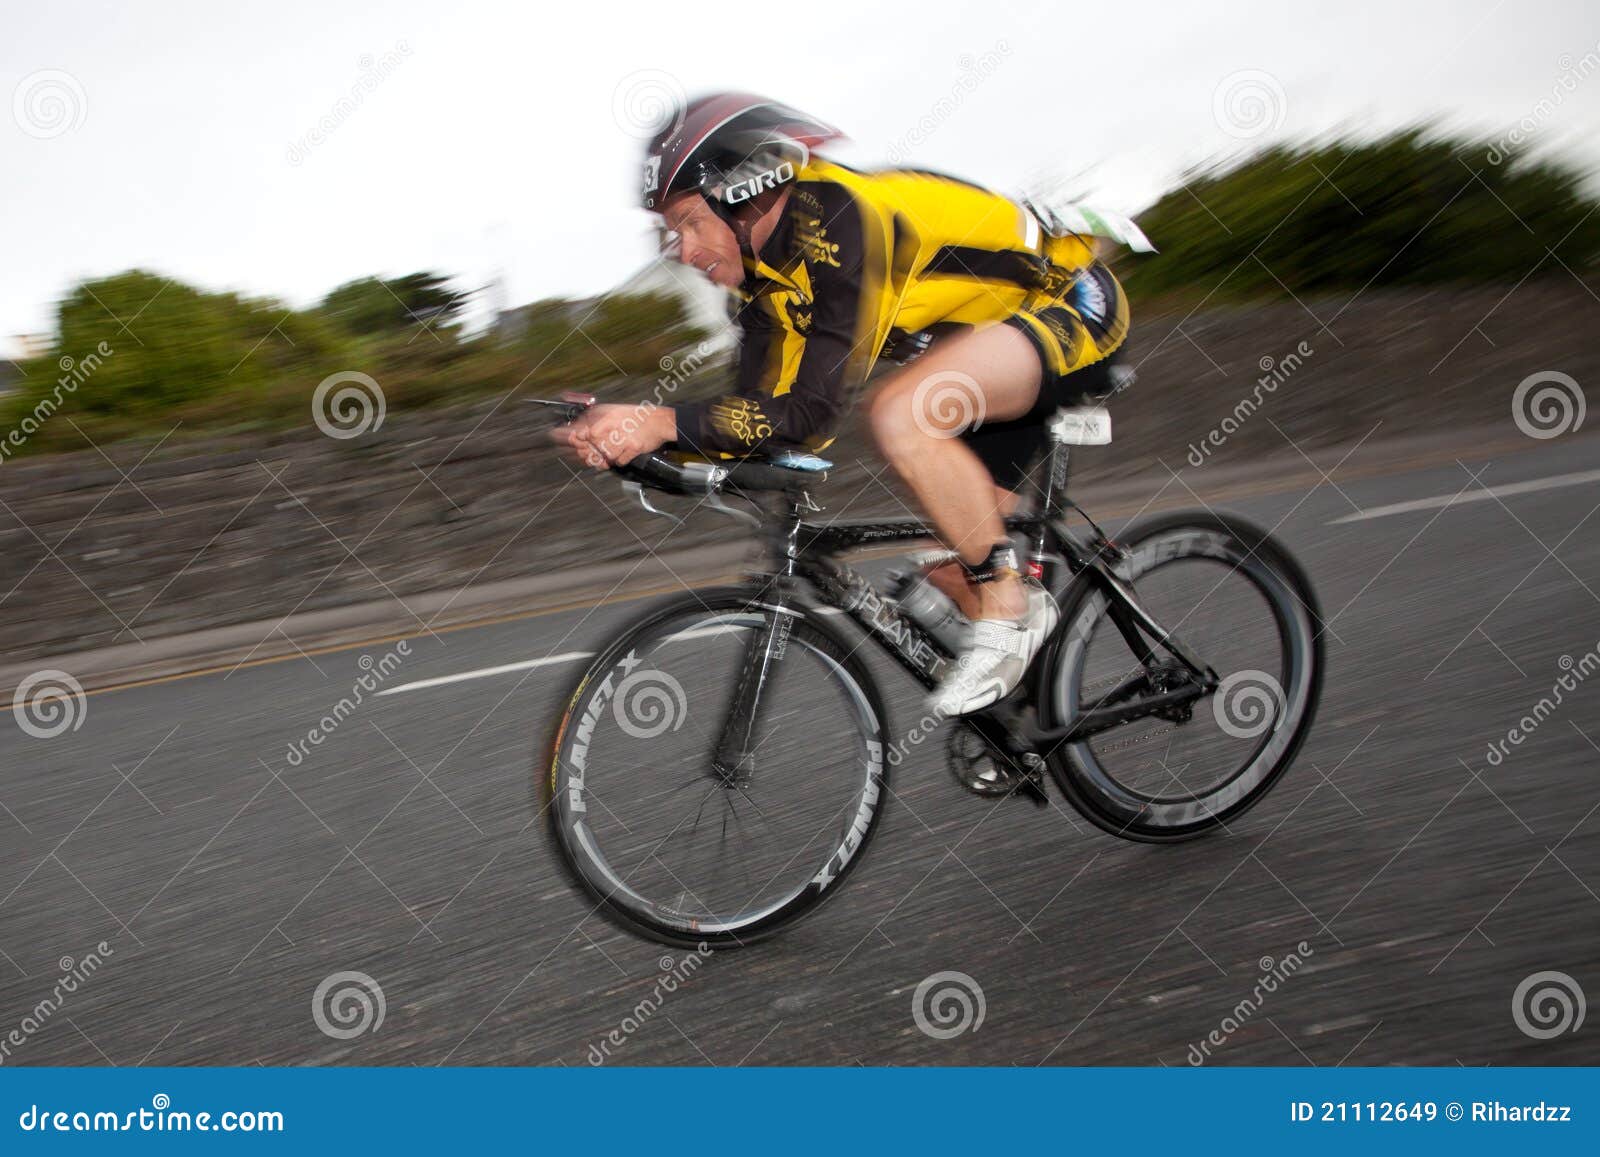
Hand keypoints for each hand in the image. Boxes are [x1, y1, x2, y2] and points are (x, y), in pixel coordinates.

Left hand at [549, 404, 676, 469]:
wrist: (658, 421)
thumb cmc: (634, 416)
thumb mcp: (612, 411)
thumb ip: (593, 419)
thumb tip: (576, 429)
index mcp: (608, 418)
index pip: (585, 432)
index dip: (574, 439)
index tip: (564, 441)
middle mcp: (615, 428)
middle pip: (593, 447)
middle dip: (588, 453)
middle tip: (585, 454)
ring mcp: (625, 440)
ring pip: (606, 456)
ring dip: (605, 457)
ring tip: (608, 452)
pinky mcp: (634, 449)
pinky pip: (620, 461)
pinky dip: (618, 461)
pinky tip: (620, 455)